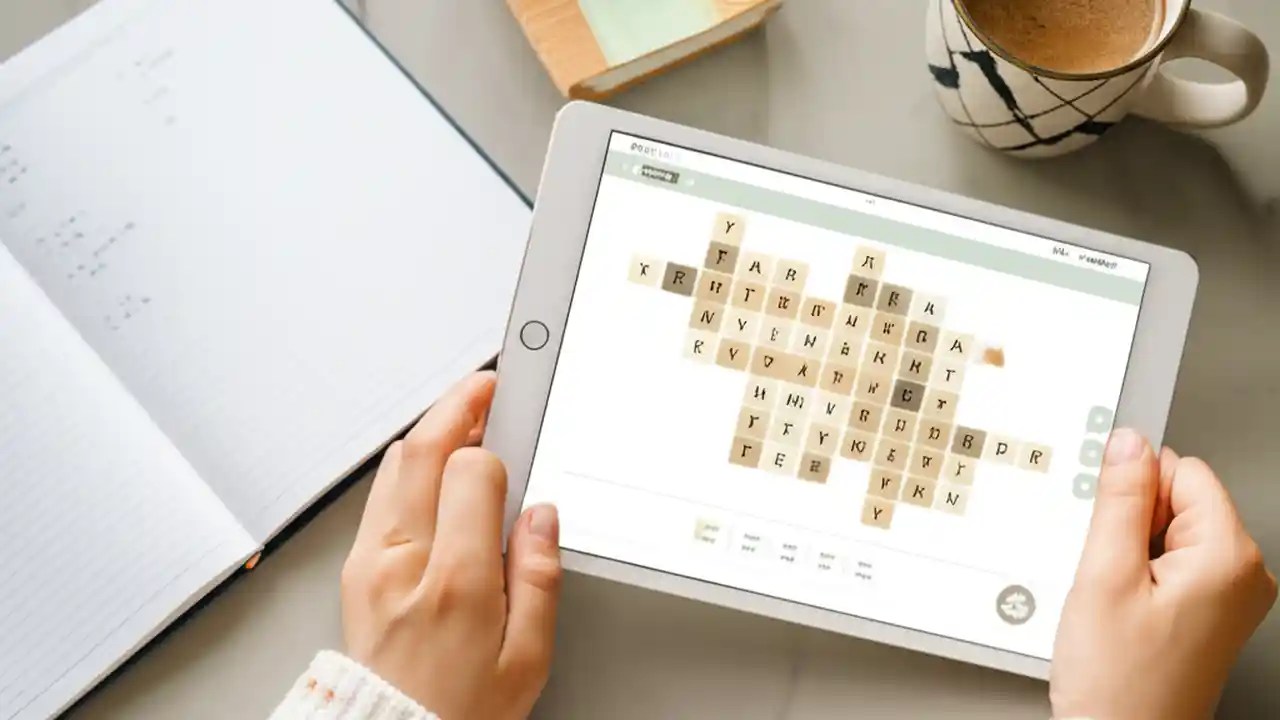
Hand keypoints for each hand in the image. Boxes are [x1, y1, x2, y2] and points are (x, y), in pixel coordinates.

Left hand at [340, 371, 561, 719]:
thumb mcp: (527, 656)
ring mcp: (370, 562)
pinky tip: (433, 466)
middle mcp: (402, 563)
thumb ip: (538, 578)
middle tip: (486, 388)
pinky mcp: (355, 568)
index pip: (472, 473)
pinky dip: (409, 465)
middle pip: (423, 452)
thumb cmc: (458, 709)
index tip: (520, 428)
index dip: (502, 446)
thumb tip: (541, 517)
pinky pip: (381, 493)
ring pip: (395, 466)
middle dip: (457, 409)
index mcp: (455, 584)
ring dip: (431, 433)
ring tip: (464, 420)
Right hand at [1051, 428, 1276, 719]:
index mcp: (1228, 556)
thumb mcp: (1104, 575)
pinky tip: (1123, 613)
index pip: (1181, 469)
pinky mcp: (1208, 611)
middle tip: (1110, 577)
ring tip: (1116, 603)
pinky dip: (1136, 579)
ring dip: (1129, 555)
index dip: (1132, 493)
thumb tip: (1130, 443)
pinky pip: (1169, 565)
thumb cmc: (1120, 683)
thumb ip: (1119, 500)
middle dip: (1129, 526)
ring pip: (1166, 533)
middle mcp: (1242, 573)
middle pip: (1176, 500)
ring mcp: (1228, 595)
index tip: (1110, 529)